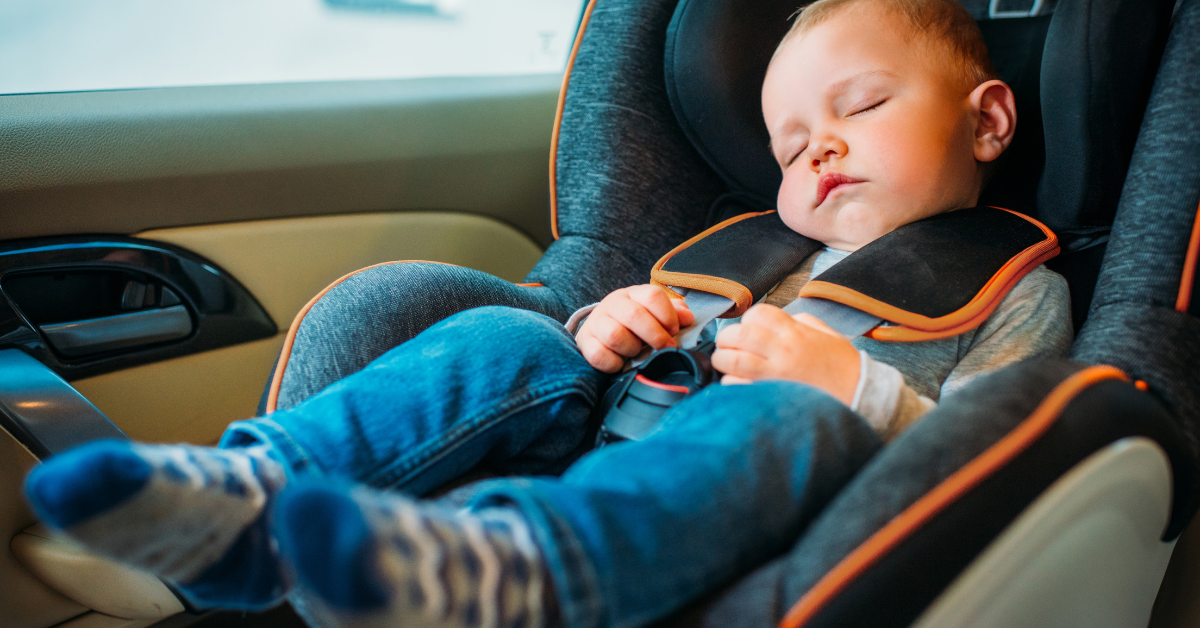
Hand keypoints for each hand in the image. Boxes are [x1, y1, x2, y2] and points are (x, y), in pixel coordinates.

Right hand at [577, 285, 694, 372]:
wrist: (599, 333)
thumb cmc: (634, 325)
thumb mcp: (654, 315)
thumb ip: (673, 314)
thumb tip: (688, 318)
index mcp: (632, 294)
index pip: (652, 296)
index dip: (667, 315)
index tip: (673, 330)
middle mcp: (612, 304)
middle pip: (634, 315)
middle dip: (655, 336)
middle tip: (665, 347)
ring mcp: (596, 322)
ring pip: (616, 336)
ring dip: (632, 349)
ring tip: (637, 352)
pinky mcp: (585, 342)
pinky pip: (600, 355)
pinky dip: (614, 363)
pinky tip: (621, 362)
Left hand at [712, 304, 860, 404]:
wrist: (861, 396)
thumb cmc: (843, 366)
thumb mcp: (825, 333)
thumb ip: (799, 322)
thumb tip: (777, 321)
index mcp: (795, 332)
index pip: (757, 314)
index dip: (747, 321)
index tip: (750, 331)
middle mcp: (783, 350)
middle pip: (737, 335)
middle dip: (727, 339)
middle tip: (730, 346)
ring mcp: (775, 375)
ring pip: (731, 359)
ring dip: (723, 360)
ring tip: (727, 364)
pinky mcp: (770, 396)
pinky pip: (736, 385)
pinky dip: (730, 382)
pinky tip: (738, 383)